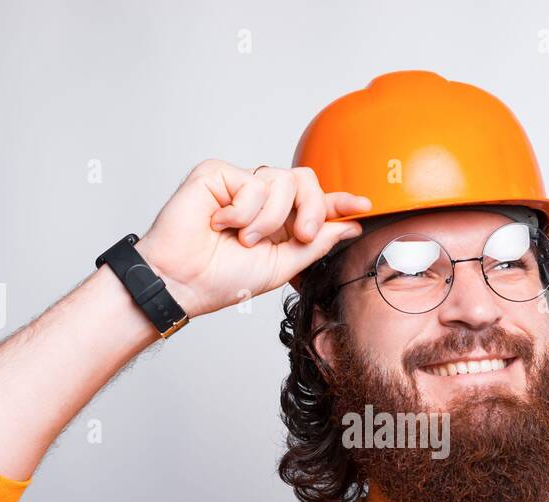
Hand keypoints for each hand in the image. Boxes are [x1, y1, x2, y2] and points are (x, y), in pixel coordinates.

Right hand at [134, 159, 371, 318]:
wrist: (183, 280)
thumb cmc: (221, 278)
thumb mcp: (281, 266)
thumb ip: (316, 244)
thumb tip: (348, 227)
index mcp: (278, 222)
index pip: (315, 203)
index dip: (341, 202)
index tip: (365, 206)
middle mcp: (261, 199)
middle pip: (305, 181)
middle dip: (313, 209)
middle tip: (301, 234)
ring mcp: (240, 184)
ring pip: (282, 181)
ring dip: (269, 219)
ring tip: (244, 238)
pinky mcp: (218, 173)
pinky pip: (253, 182)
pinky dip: (243, 211)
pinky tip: (220, 223)